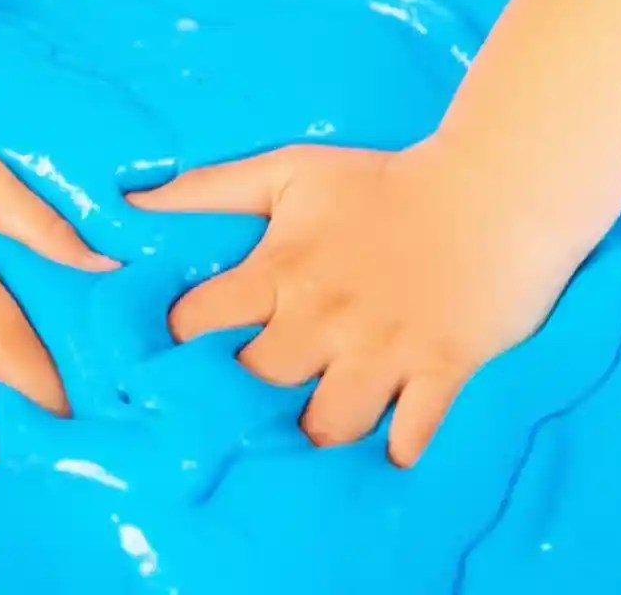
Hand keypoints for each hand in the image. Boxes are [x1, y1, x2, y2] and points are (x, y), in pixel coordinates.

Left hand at [129, 137, 585, 465]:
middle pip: (258, 387)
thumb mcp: (289, 171)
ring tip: (311, 428)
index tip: (173, 359)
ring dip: (317, 432)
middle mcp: (326, 317)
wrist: (493, 189)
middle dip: (244, 400)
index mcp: (282, 271)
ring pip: (329, 425)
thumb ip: (207, 190)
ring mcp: (386, 349)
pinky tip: (384, 443)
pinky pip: (410, 436)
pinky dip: (395, 448)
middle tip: (244, 407)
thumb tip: (127, 201)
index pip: (198, 325)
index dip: (178, 347)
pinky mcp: (443, 369)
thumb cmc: (382, 182)